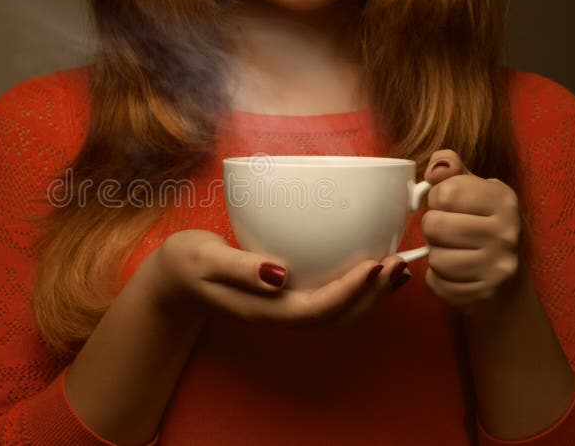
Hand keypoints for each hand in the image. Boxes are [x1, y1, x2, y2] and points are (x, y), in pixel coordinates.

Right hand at [142, 229, 411, 329]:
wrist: (176, 278)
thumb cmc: (188, 264)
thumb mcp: (205, 259)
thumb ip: (240, 268)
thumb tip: (279, 275)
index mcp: (263, 308)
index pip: (315, 309)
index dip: (348, 292)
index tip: (373, 264)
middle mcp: (280, 312)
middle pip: (336, 316)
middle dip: (372, 296)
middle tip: (398, 264)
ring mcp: (285, 306)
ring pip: (338, 311)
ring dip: (370, 295)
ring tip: (397, 268)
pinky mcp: (288, 294)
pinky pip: (330, 297)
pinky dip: (356, 286)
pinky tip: (370, 266)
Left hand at [421, 149, 523, 316]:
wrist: (505, 281)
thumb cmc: (479, 226)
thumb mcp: (471, 190)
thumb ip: (450, 169)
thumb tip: (437, 165)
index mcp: (503, 199)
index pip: (445, 192)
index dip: (436, 198)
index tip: (448, 205)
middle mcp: (506, 232)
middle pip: (434, 224)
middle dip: (432, 228)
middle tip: (447, 232)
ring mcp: (498, 266)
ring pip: (434, 257)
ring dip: (435, 255)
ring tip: (453, 251)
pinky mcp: (484, 293)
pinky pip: (437, 282)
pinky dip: (438, 279)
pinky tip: (456, 274)